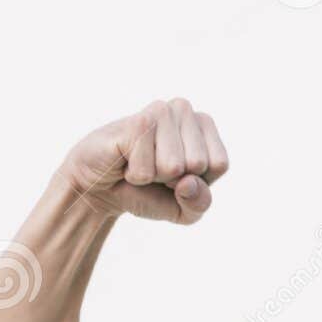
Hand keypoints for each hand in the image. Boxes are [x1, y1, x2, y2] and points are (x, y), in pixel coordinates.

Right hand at [58, 98, 228, 223]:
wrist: (101, 188)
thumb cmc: (146, 193)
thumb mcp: (184, 210)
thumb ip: (200, 203)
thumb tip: (189, 182)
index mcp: (204, 127)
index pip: (219, 163)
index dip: (197, 182)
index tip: (178, 177)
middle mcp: (184, 110)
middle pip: (198, 163)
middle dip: (174, 180)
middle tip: (155, 171)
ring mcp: (160, 111)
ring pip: (174, 165)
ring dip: (153, 176)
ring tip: (140, 164)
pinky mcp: (136, 121)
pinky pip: (148, 166)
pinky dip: (136, 175)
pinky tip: (126, 161)